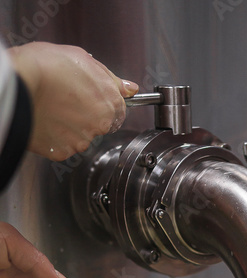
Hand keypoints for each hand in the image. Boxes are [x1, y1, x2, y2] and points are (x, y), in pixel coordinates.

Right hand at [9, 43, 137, 160]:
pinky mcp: (63, 151)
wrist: (20, 82)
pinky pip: (62, 146)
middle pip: (99, 125)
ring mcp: (81, 140)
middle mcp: (100, 125)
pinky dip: (55, 136)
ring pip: (80, 136)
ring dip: (70, 126)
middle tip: (65, 99)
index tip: (88, 97)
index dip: (101, 102)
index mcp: (110, 103)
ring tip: (52, 107)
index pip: (117, 110)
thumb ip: (111, 78)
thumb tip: (130, 88)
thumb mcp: (84, 60)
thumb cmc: (47, 66)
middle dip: (86, 115)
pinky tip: (46, 120)